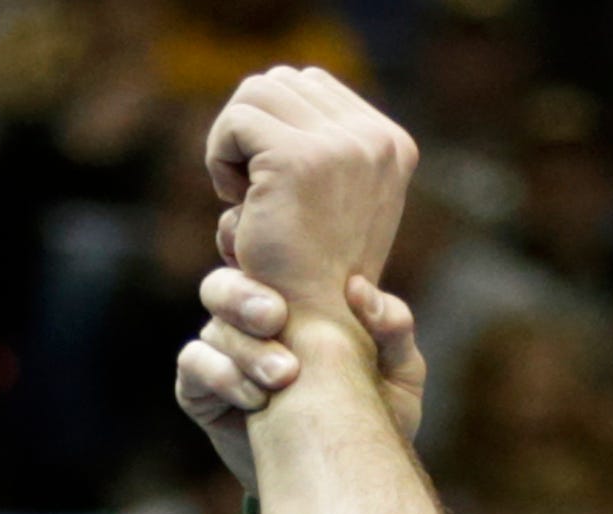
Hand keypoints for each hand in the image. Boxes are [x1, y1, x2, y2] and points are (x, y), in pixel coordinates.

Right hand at [175, 270, 424, 490]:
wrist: (342, 480)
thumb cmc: (372, 415)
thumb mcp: (398, 374)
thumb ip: (392, 328)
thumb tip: (360, 290)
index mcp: (293, 302)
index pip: (260, 259)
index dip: (251, 244)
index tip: (281, 262)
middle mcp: (250, 321)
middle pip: (223, 285)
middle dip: (244, 296)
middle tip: (277, 317)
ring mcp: (224, 354)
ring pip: (214, 327)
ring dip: (247, 347)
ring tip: (284, 376)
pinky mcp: (201, 391)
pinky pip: (194, 365)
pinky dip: (222, 375)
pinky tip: (256, 400)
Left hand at [204, 67, 415, 314]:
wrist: (314, 332)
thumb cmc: (312, 276)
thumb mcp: (336, 201)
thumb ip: (327, 146)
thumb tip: (284, 90)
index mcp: (394, 145)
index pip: (311, 85)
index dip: (277, 128)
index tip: (278, 190)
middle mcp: (377, 140)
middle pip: (283, 81)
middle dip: (254, 132)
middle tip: (254, 195)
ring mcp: (342, 146)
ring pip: (257, 91)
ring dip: (234, 143)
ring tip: (244, 199)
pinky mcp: (298, 159)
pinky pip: (236, 120)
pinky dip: (218, 158)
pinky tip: (236, 205)